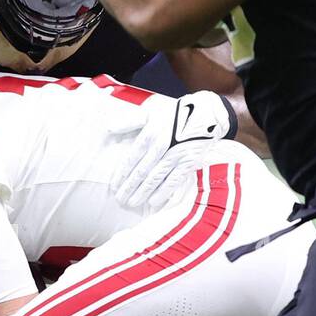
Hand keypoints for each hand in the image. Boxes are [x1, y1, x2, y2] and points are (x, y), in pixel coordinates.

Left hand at [112, 91, 237, 209]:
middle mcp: (161, 145)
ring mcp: (176, 155)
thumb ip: (129, 122)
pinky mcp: (189, 162)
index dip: (121, 174)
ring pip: (155, 178)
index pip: (131, 159)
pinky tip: (153, 201)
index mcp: (150, 133)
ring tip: (132, 203)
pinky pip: (173, 181)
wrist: (206, 112)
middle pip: (141, 171)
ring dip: (142, 193)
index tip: (114, 186)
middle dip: (129, 188)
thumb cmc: (174, 113)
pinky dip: (163, 192)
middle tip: (120, 200)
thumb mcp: (150, 112)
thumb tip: (110, 128)